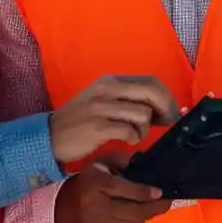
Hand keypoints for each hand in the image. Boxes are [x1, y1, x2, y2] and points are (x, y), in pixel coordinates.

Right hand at [49, 75, 180, 163]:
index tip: (172, 112)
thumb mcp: (103, 102)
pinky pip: (129, 131)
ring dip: (144, 129)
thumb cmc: (80, 121)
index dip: (167, 98)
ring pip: (143, 113)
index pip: (150, 82)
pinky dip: (133, 138)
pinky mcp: (97, 126)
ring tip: (134, 135)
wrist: (49, 136)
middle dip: (166, 110)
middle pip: (151, 93)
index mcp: (110, 81)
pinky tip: (126, 141)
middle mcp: (107, 89)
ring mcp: (102, 107)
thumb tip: (163, 109)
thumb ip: (129, 101)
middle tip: (167, 124)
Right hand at [54, 159, 171, 222]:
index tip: (160, 192)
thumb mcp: (103, 162)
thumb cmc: (90, 180)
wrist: (67, 207)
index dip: (144, 192)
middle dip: (154, 208)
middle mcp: (96, 207)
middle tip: (166, 203)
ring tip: (149, 209)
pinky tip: (135, 218)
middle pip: (133, 212)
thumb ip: (123, 160)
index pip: (124, 189)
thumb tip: (145, 163)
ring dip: (145, 217)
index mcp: (96, 184)